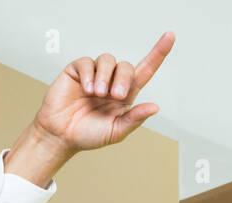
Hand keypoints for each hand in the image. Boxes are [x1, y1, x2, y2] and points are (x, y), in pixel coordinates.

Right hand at [5, 31, 173, 187]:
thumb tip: (155, 107)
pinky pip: (87, 62)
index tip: (170, 36)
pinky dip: (89, 74)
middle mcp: (112, 81)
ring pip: (108, 59)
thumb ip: (134, 119)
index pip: (146, 70)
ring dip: (106, 76)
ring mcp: (95, 74)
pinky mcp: (77, 71)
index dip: (158, 53)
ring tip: (97, 94)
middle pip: (127, 66)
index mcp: (126, 95)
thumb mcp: (116, 132)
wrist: (61, 136)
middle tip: (115, 96)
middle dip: (123, 79)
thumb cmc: (89, 135)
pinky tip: (87, 88)